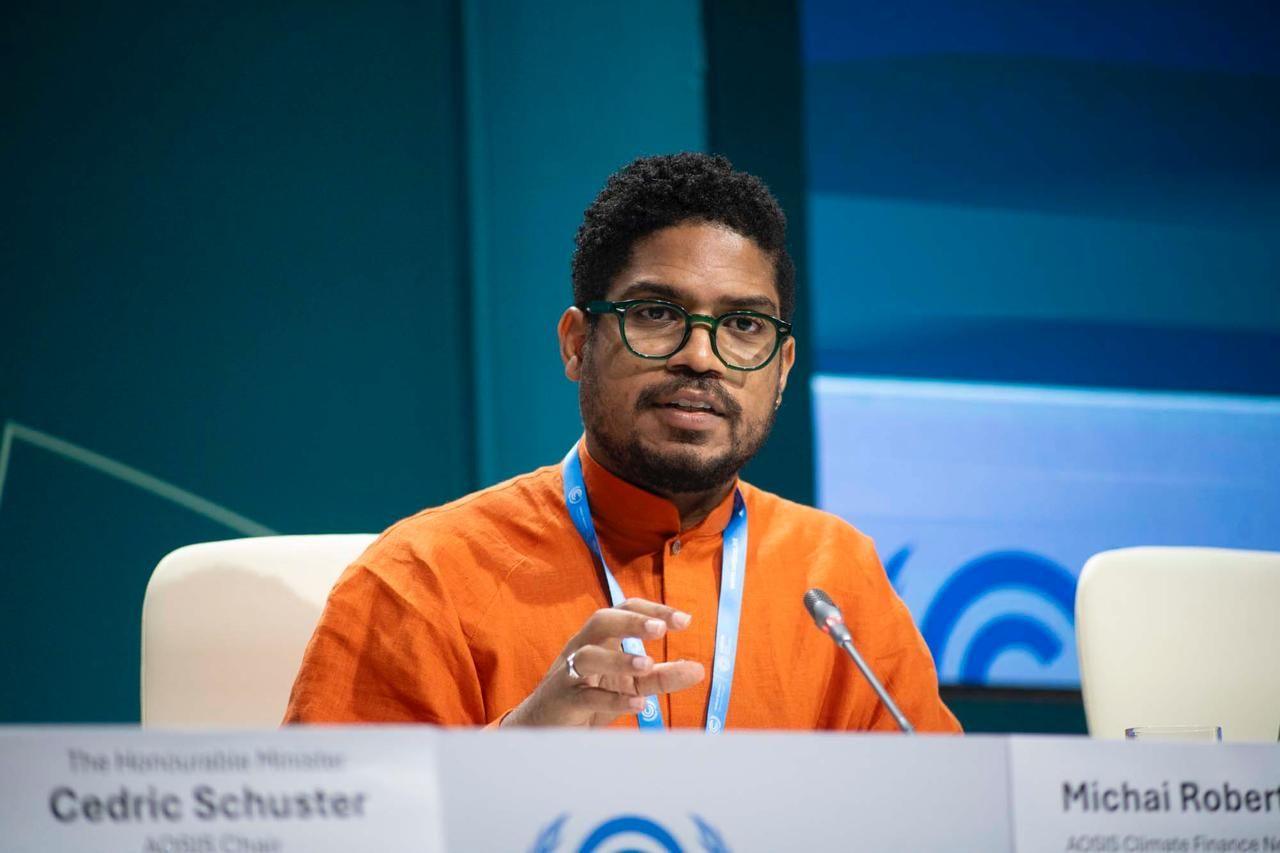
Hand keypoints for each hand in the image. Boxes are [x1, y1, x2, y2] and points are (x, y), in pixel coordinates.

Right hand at [501, 599, 704, 727]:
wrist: (543, 729)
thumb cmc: (590, 698)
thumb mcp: (630, 686)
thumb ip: (662, 677)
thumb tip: (698, 669)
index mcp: (599, 638)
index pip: (624, 610)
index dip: (653, 610)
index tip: (685, 621)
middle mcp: (581, 648)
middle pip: (600, 621)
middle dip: (631, 622)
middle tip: (661, 630)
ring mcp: (568, 674)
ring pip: (587, 656)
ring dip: (618, 659)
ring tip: (647, 665)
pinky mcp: (562, 701)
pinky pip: (585, 695)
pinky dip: (611, 698)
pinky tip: (638, 703)